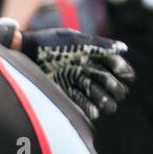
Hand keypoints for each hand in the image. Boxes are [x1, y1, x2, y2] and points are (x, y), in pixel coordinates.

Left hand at [20, 28, 135, 120]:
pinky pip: (81, 102)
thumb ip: (99, 45)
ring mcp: (76, 80)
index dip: (122, 69)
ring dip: (105, 100)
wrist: (26, 52)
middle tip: (119, 93)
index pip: (113, 63)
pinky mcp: (66, 91)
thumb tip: (123, 48)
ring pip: (96, 93)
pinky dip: (89, 107)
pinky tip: (95, 111)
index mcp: (91, 53)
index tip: (127, 76)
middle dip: (115, 87)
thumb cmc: (50, 43)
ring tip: (109, 106)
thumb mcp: (76, 41)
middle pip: (107, 80)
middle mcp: (86, 67)